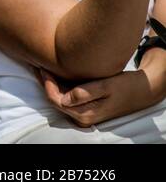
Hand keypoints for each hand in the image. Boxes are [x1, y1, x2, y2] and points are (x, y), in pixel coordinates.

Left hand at [35, 59, 165, 126]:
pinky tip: (57, 73)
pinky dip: (60, 86)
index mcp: (85, 114)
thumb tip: (64, 99)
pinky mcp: (86, 108)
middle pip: (55, 100)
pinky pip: (67, 98)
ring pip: (59, 99)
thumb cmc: (124, 86)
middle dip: (46, 83)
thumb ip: (85, 93)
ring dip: (52, 84)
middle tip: (40, 63)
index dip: (47, 83)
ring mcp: (84, 114)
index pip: (56, 100)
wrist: (141, 91)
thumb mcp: (106, 86)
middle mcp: (82, 118)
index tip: (44, 67)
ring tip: (46, 66)